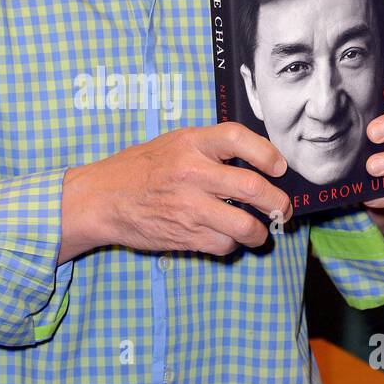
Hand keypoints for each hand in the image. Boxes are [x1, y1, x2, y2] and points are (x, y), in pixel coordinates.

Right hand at [61, 122, 292, 259]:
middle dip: (278, 202)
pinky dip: (232, 243)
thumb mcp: (174, 143)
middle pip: (253, 188)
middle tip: (282, 208)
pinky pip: (225, 244)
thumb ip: (210, 148)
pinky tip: (227, 236)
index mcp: (190, 143)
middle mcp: (192, 173)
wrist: (102, 199)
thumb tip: (257, 160)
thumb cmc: (140, 168)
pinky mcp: (185, 235)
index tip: (279, 167)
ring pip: (245, 225)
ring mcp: (189, 207)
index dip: (267, 153)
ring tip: (259, 229)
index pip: (238, 138)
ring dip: (260, 231)